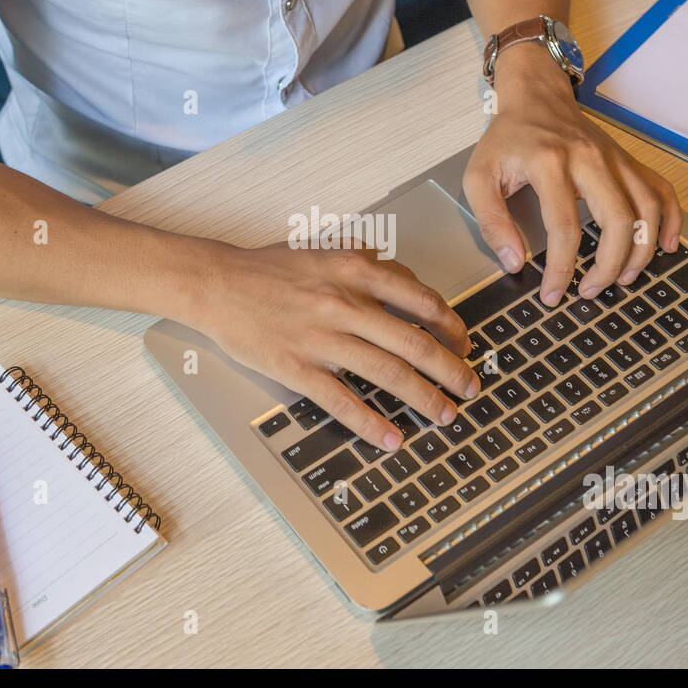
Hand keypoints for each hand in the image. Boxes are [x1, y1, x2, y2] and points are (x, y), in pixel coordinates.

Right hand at [195, 244, 479, 450]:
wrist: (218, 284)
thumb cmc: (270, 269)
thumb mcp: (327, 250)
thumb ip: (368, 263)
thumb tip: (406, 283)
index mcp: (356, 270)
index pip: (421, 301)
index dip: (451, 327)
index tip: (464, 345)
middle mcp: (344, 303)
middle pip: (414, 342)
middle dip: (450, 370)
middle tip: (470, 388)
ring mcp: (321, 338)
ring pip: (387, 373)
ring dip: (423, 398)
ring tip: (444, 415)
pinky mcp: (297, 368)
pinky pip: (342, 400)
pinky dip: (370, 422)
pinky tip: (391, 438)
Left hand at [464, 43, 682, 304]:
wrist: (535, 96)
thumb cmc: (507, 139)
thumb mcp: (479, 177)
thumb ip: (491, 222)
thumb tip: (514, 262)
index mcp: (550, 163)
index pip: (564, 227)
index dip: (561, 269)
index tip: (552, 294)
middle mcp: (590, 159)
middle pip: (618, 220)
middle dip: (608, 266)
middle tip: (590, 292)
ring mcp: (615, 158)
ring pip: (647, 208)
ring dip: (641, 250)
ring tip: (624, 278)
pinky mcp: (628, 159)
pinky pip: (661, 190)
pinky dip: (671, 220)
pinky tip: (666, 246)